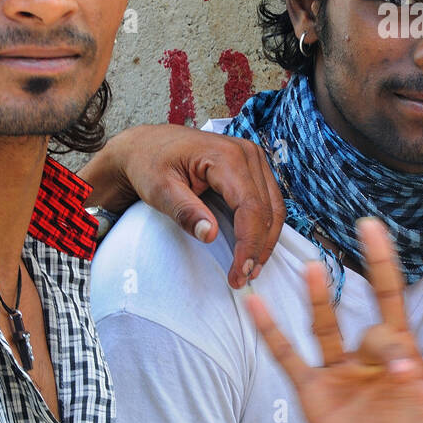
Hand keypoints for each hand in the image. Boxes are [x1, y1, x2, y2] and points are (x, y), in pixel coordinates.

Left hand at [79, 124, 285, 287]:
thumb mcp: (159, 189)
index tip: (239, 273)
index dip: (249, 243)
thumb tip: (210, 234)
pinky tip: (252, 248)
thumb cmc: (150, 164)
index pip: (251, 207)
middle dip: (258, 247)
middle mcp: (247, 153)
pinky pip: (269, 200)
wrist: (147, 145)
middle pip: (268, 209)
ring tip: (250, 268)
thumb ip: (185, 211)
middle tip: (243, 278)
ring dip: (266, 240)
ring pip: (275, 206)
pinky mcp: (252, 167)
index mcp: (227, 156)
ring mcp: (253, 158)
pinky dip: (264, 226)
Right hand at [245, 217, 422, 422]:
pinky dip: (271, 332)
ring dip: (319, 299)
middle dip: (376, 305)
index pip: (391, 297)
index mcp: (403, 352)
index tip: (373, 228)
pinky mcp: (316, 394)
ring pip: (325, 328)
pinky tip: (256, 304)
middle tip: (387, 306)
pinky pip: (289, 358)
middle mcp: (369, 358)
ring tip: (312, 270)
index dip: (383, 262)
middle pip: (370, 321)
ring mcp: (341, 374)